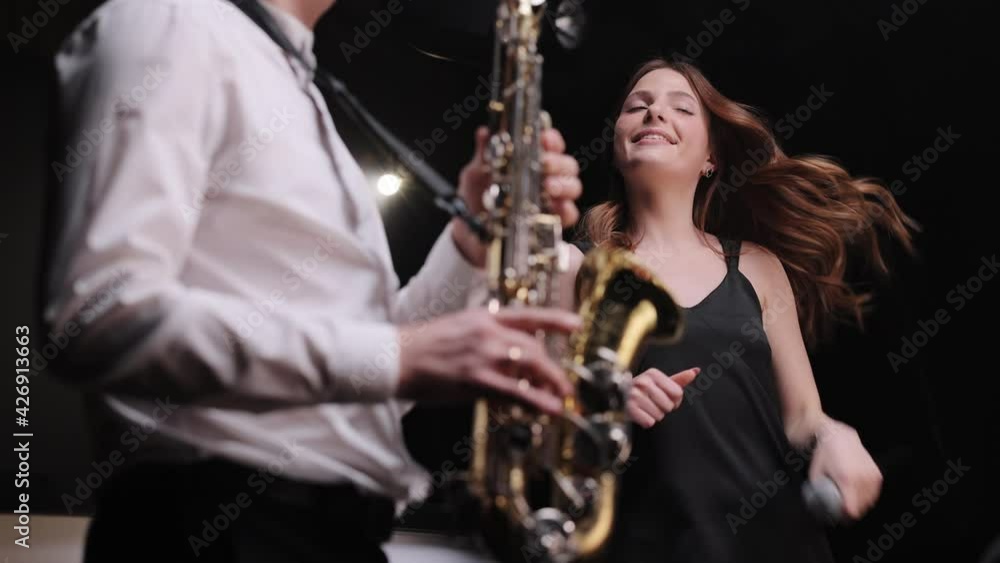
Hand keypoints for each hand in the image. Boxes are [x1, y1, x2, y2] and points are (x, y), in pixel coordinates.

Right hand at [396, 307, 580, 414]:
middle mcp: (487, 332)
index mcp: (483, 317)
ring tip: (562, 397)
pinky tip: (550, 409)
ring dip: (551, 382)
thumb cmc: (421, 347)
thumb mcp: (457, 330)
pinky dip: (537, 401)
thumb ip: (484, 339)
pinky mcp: (476, 378)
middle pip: (533, 346)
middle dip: (551, 367)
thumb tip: (508, 357)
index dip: (555, 319)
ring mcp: (483, 354)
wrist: (394, 358)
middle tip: (563, 383)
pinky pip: (516, 391)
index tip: (576, 324)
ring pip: (530, 365)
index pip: (527, 315)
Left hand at [452, 125, 582, 266]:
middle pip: (567, 164)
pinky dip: (566, 210)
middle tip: (544, 164)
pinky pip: (569, 215)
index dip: (552, 139)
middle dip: (558, 162)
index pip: (551, 144)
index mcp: (531, 160)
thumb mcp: (476, 174)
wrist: (470, 234)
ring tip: (549, 186)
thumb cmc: (477, 199)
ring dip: (564, 184)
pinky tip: (557, 207)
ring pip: (573, 186)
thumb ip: (483, 154)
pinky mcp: (551, 223)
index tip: (545, 139)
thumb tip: (484, 133)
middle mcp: (546, 178)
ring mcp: (551, 200)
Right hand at [626, 367, 699, 427]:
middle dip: (663, 408)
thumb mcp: (660, 383)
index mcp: (653, 373)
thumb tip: (696, 371)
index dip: (674, 399)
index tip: (663, 396)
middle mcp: (643, 382)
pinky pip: (649, 422)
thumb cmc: (644, 391)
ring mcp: (634, 395)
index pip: (678, 393)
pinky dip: (646, 421)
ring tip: (645, 408)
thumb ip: (679, 379)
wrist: (620, 398)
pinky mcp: (629, 408)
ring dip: (654, 415)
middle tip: (652, 403)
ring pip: (659, 415)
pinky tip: (640, 414)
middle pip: (669, 406)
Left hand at [808, 420, 882, 519]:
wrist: (838, 436)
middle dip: (852, 511)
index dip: (845, 516)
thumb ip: (818, 491)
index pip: (853, 509)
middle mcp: (862, 478)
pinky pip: (874, 492)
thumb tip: (818, 504)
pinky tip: (858, 494)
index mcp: (847, 479)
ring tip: (850, 501)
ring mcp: (871, 476)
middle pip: (861, 507)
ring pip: (869, 501)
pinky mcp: (876, 473)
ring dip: (861, 504)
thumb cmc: (824, 453)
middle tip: (843, 509)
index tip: (840, 516)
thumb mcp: (815, 473)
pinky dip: (867, 496)